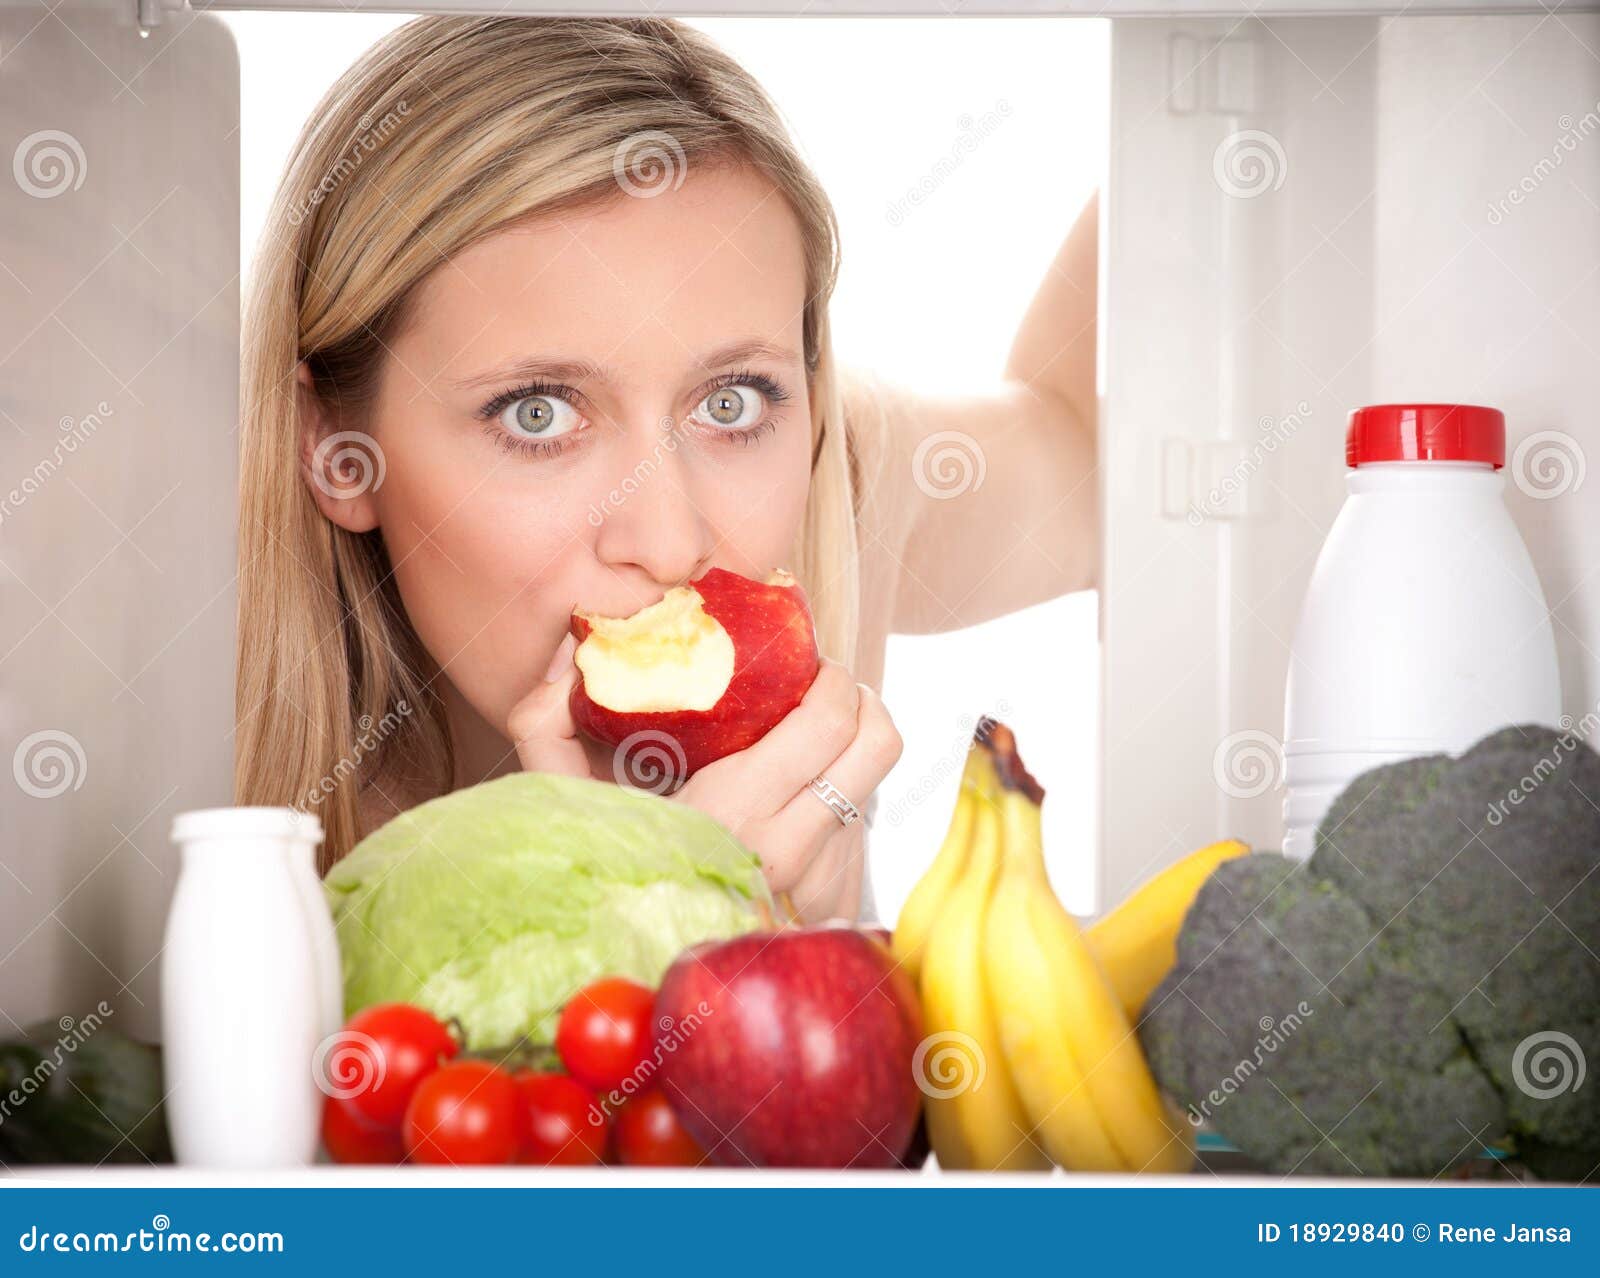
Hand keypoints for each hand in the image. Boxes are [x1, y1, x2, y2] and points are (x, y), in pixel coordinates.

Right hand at [507, 648, 902, 923]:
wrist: (634, 979)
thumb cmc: (600, 879)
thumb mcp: (563, 805)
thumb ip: (547, 727)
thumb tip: (566, 656)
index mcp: (734, 815)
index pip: (830, 723)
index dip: (832, 678)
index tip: (806, 666)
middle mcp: (792, 854)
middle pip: (879, 742)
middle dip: (860, 699)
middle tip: (823, 690)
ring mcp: (824, 885)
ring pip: (873, 784)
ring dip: (848, 753)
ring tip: (805, 744)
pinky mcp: (839, 908)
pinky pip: (860, 831)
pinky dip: (837, 802)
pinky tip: (793, 805)